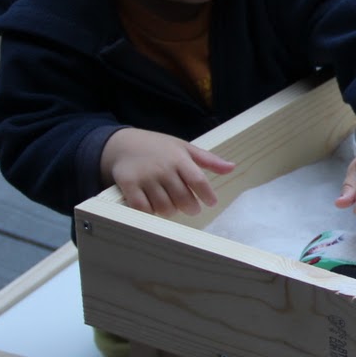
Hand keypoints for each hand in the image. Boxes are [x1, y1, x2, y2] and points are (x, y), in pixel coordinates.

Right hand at [101, 128, 234, 216]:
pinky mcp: (128, 185)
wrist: (123, 143)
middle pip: (183, 198)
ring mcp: (145, 177)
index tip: (211, 203)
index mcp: (179, 158)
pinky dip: (150, 212)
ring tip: (171, 207)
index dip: (207, 195)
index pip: (199, 181)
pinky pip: (143, 208)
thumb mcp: (184, 148)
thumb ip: (208, 160)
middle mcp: (163, 168)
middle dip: (190, 207)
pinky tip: (154, 208)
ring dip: (170, 211)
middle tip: (191, 208)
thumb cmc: (159, 148)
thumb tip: (232, 167)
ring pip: (164, 207)